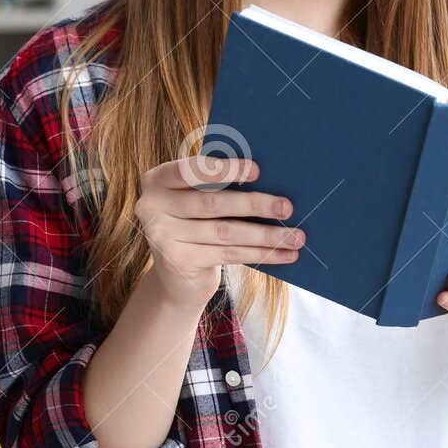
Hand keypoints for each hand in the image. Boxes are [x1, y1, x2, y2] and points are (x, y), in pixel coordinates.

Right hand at [135, 155, 303, 310]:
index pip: (190, 170)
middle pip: (212, 204)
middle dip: (255, 205)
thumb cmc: (197, 223)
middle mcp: (152, 207)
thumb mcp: (198, 198)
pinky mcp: (180, 262)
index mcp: (157, 179)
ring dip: (265, 234)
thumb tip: (272, 174)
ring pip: (225, 232)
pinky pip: (229, 254)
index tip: (258, 170)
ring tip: (296, 236)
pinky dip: (261, 253)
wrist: (177, 278)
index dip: (224, 170)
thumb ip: (217, 184)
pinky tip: (285, 254)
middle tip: (287, 207)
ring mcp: (163, 237)